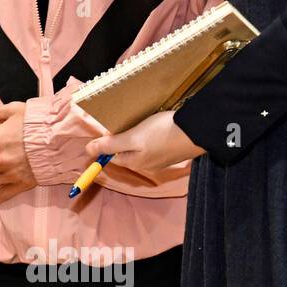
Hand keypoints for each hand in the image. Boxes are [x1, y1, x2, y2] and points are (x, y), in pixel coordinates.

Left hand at [85, 110, 202, 171]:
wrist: (198, 131)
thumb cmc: (162, 133)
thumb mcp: (132, 137)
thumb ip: (111, 144)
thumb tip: (88, 151)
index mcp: (135, 163)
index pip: (111, 156)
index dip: (106, 143)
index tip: (109, 129)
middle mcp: (147, 165)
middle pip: (125, 152)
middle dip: (121, 139)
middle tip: (124, 122)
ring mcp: (160, 159)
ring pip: (139, 147)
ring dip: (136, 136)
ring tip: (139, 122)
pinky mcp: (171, 151)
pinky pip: (153, 144)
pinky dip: (150, 135)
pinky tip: (154, 125)